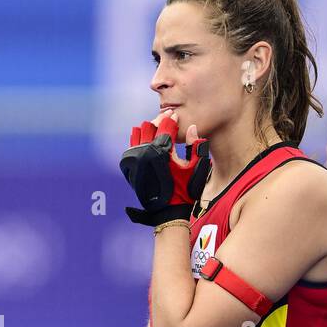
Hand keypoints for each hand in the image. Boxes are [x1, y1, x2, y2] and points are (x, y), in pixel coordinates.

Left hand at [119, 110, 209, 225]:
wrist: (168, 211)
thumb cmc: (185, 189)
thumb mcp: (196, 168)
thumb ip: (196, 146)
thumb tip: (192, 127)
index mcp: (162, 153)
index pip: (165, 126)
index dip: (171, 119)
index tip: (175, 116)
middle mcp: (145, 154)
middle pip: (149, 126)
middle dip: (159, 121)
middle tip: (167, 119)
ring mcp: (136, 160)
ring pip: (138, 134)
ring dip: (148, 129)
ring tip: (158, 128)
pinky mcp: (130, 167)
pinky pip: (131, 146)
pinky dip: (138, 139)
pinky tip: (147, 138)